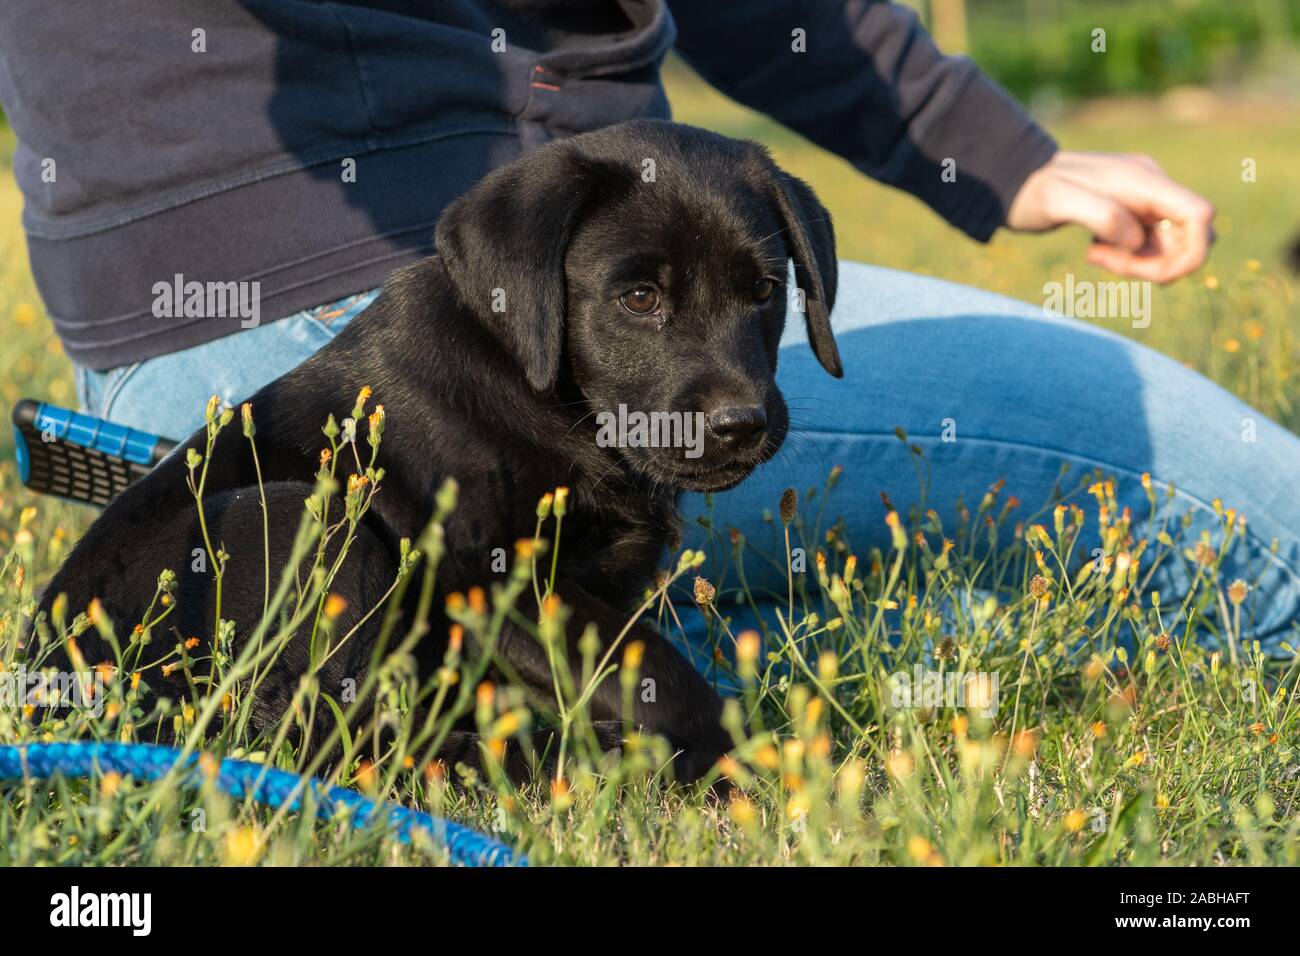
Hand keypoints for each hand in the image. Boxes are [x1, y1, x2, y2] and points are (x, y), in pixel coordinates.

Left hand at [1006, 150, 1215, 282]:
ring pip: (1169, 245)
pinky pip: (1148, 245)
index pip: (1200, 215)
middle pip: (1189, 237)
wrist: (1013, 180)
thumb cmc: (1033, 191)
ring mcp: (1144, 200)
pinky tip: (1094, 250)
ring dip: (1139, 263)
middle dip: (1160, 264)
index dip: (1193, 251)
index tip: (1158, 275)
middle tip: (1108, 264)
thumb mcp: (1058, 200)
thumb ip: (1102, 215)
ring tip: (1094, 254)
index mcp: (1144, 181)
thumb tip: (1135, 239)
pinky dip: (1128, 258)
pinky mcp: (1131, 214)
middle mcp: (1152, 187)